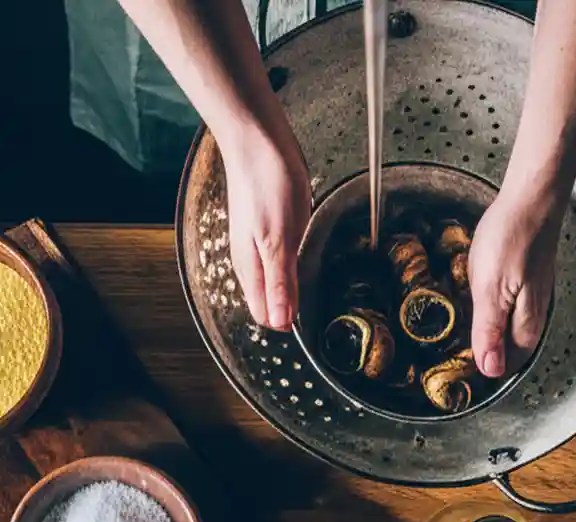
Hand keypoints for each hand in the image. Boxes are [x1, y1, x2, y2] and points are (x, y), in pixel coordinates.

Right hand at [221, 130, 310, 330]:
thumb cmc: (266, 186)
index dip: (290, 324)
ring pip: (277, 280)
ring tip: (321, 286)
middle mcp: (252, 261)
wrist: (259, 143)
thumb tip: (281, 323)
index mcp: (250, 270)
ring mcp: (261, 244)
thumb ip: (279, 283)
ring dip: (297, 288)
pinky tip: (311, 257)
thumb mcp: (278, 241)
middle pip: (271, 301)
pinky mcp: (273, 227)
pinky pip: (283, 258)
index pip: (266, 315)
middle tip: (325, 309)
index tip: (316, 325)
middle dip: (294, 310)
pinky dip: (298, 264)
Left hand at [467, 190, 563, 377]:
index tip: (458, 375)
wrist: (531, 199)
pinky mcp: (525, 280)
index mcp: (526, 323)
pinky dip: (491, 312)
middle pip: (510, 349)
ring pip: (509, 329)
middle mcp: (533, 314)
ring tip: (461, 336)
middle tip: (453, 358)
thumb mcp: (491, 290)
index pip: (509, 364)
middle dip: (486, 356)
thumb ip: (490, 331)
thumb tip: (490, 370)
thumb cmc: (513, 238)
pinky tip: (477, 304)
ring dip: (488, 335)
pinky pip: (508, 308)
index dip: (486, 371)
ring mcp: (531, 296)